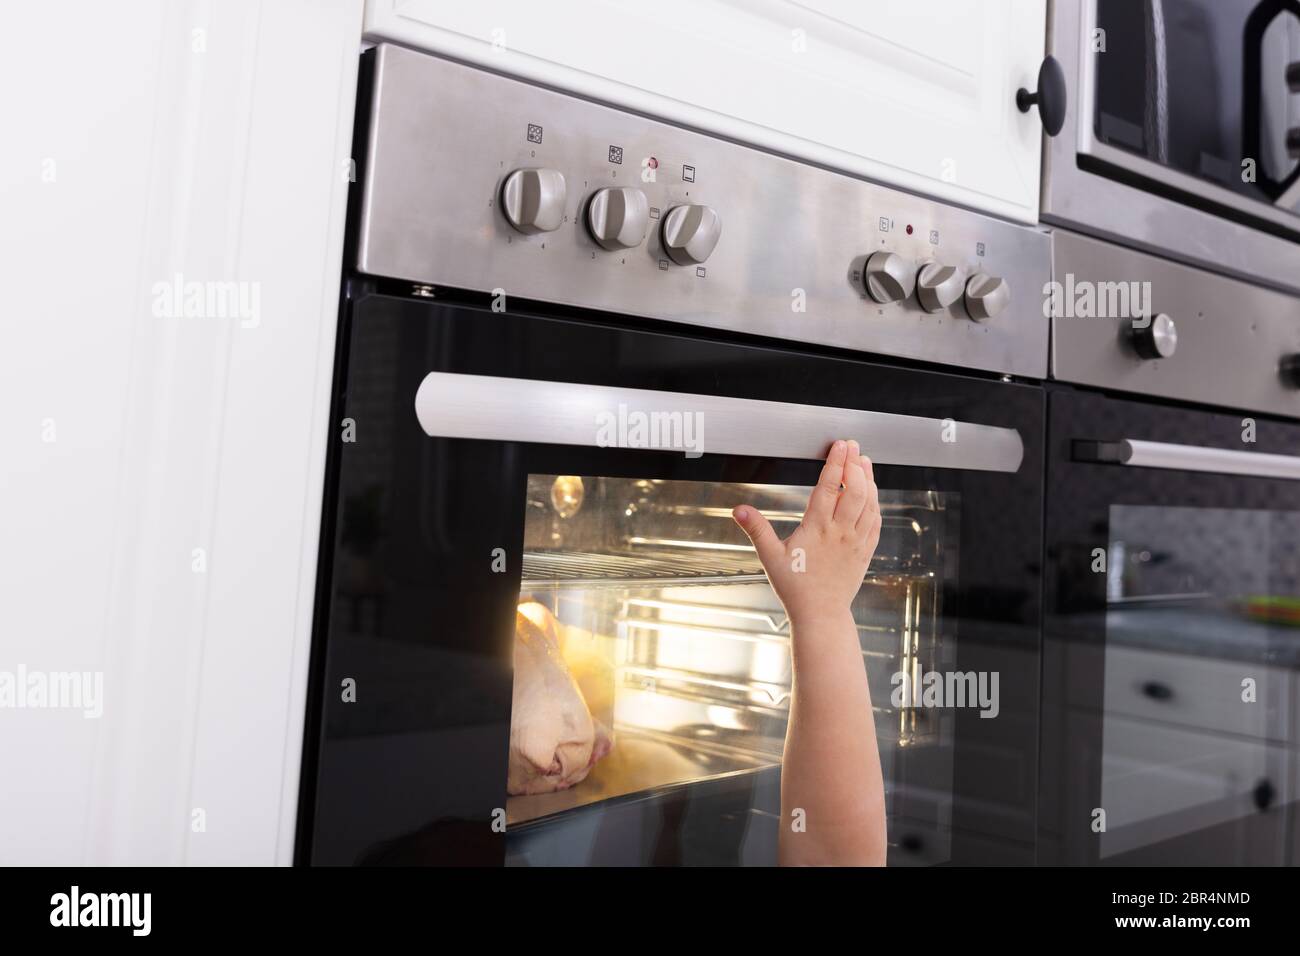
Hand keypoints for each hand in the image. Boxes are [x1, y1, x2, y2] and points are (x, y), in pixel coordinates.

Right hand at [732, 440, 881, 625]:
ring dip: (869, 480)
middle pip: (855, 490)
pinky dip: (876, 502)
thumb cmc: (795, 588)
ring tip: (863, 462)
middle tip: (851, 446)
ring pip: (870, 503)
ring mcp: (857, 541)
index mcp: (817, 529)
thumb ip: (756, 530)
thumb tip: (739, 510)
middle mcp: (841, 533)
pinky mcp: (865, 551)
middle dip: (854, 464)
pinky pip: (876, 520)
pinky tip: (873, 493)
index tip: (839, 446)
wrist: (820, 615)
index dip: (835, 463)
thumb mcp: (770, 557)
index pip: (829, 487)